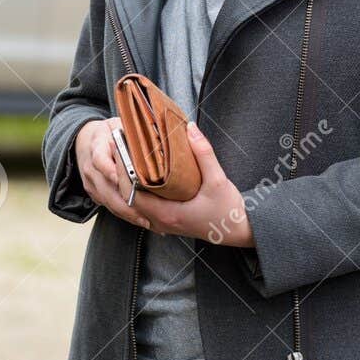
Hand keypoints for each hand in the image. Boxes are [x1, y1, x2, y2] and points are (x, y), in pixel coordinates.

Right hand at [75, 117, 154, 228]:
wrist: (84, 140)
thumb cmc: (108, 132)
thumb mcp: (118, 125)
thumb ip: (133, 133)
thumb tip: (159, 138)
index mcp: (97, 147)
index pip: (102, 161)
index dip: (114, 173)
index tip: (130, 183)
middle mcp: (91, 168)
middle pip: (107, 190)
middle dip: (128, 206)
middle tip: (148, 217)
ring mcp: (90, 182)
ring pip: (108, 202)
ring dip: (128, 215)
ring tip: (149, 223)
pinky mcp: (93, 192)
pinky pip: (108, 206)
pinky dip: (124, 214)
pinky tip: (142, 220)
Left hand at [129, 122, 252, 246]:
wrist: (240, 231)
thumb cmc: (228, 210)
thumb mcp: (218, 179)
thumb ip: (203, 153)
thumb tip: (190, 128)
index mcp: (168, 214)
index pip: (133, 193)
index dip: (123, 171)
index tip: (121, 149)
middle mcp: (161, 222)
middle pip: (130, 197)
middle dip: (122, 173)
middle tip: (120, 148)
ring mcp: (164, 224)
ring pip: (136, 203)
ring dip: (130, 182)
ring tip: (127, 158)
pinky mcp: (168, 222)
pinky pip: (145, 207)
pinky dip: (140, 191)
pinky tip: (142, 174)